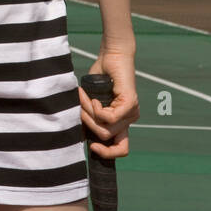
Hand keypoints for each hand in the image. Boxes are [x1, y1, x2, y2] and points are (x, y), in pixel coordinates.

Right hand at [80, 43, 138, 159]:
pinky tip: (93, 97)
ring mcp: (132, 112)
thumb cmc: (100, 76)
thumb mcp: (91, 101)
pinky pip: (108, 117)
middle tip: (79, 105)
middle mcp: (130, 119)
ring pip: (104, 128)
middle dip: (86, 123)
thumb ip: (89, 116)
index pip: (121, 149)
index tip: (92, 147)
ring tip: (84, 97)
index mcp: (121, 121)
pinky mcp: (130, 104)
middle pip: (104, 137)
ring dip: (88, 113)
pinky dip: (94, 108)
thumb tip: (78, 132)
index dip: (107, 154)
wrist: (112, 56)